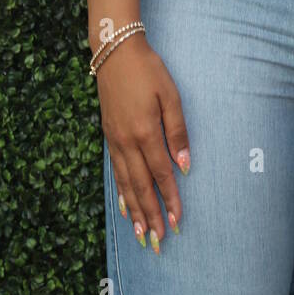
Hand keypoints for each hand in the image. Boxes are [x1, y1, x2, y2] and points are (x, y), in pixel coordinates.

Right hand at [97, 36, 190, 252]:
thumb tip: (185, 165)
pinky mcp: (108, 137)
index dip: (170, 200)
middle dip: (151, 217)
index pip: (161, 175)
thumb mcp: (170, 96)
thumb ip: (177, 131)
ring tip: (141, 235)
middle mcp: (126, 142)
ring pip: (125, 184)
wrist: (115, 52)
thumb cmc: (148, 71)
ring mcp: (114, 141)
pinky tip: (125, 207)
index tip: (178, 221)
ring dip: (134, 212)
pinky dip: (121, 193)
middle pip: (141, 187)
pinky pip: (115, 172)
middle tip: (158, 242)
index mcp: (145, 133)